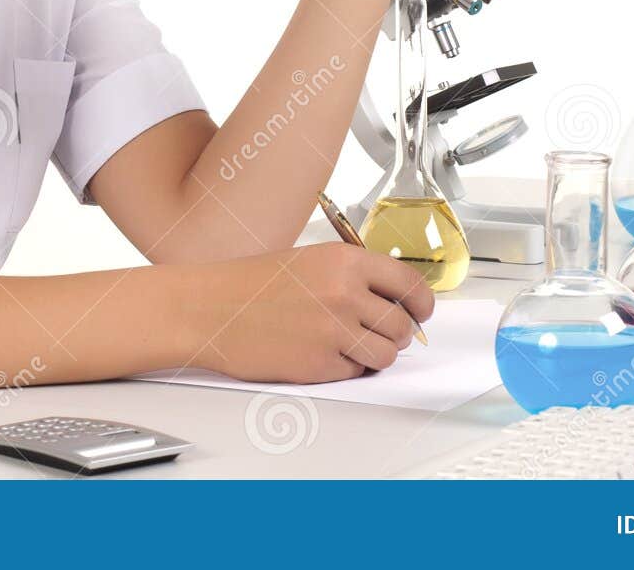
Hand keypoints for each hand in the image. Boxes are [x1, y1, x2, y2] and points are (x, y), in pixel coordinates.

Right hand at [186, 243, 435, 382]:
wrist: (211, 308)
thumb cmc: (252, 284)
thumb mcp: (310, 260)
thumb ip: (354, 276)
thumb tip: (396, 301)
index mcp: (346, 262)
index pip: (410, 285)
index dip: (422, 304)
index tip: (422, 312)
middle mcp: (345, 294)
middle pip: (402, 326)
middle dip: (396, 333)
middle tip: (377, 331)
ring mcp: (333, 331)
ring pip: (386, 355)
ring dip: (375, 354)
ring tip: (349, 344)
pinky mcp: (319, 364)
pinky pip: (355, 373)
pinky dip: (346, 368)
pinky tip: (322, 352)